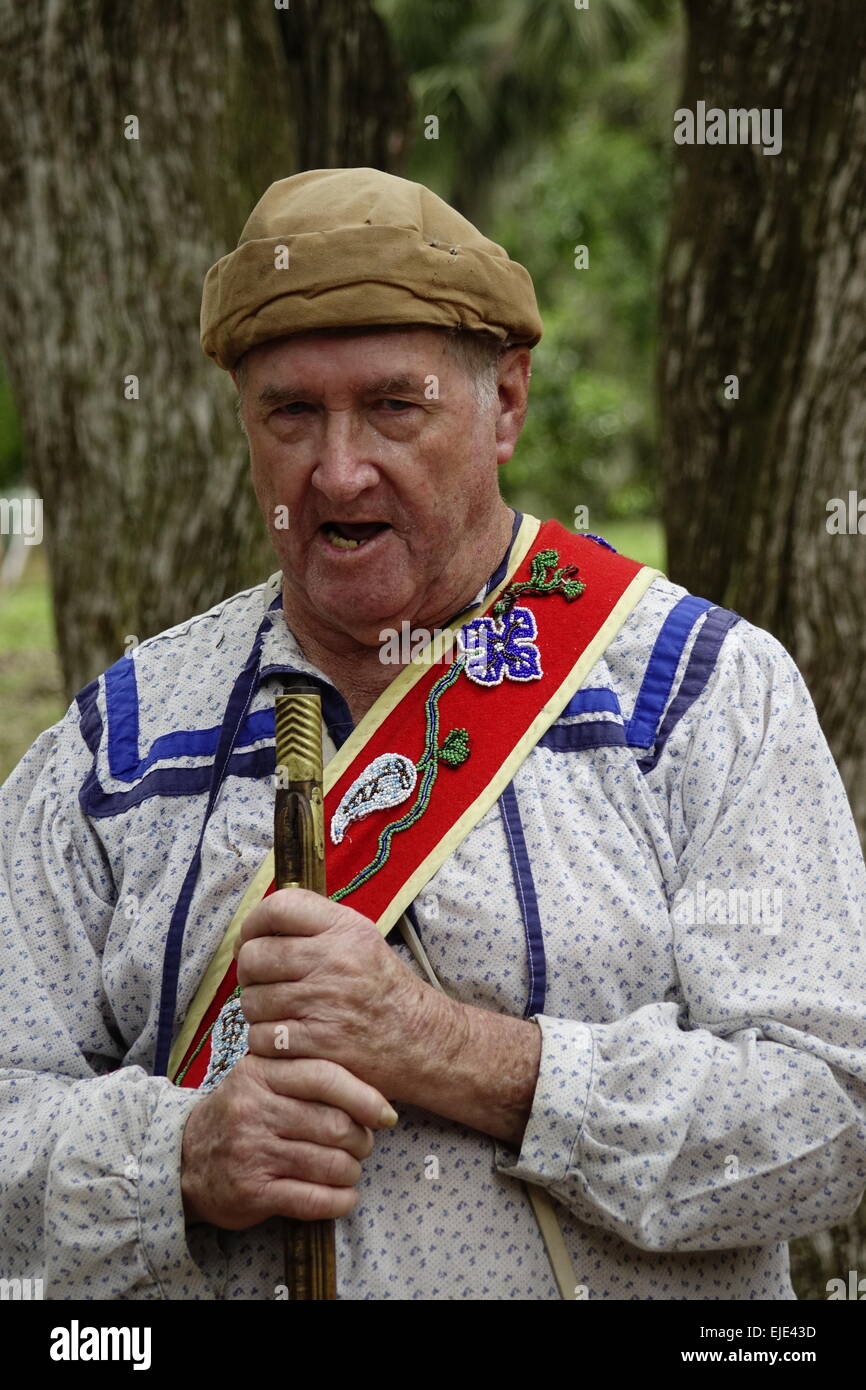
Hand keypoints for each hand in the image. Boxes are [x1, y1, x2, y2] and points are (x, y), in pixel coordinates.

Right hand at [180, 1052, 396, 1228]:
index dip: (365, 1097)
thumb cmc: (240, 1114)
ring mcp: (252, 1151)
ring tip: (350, 1169)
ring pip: (329, 1164)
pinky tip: (346, 1197)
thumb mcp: (260, 1077)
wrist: (185, 1161)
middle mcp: (254, 1109)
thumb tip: (370, 1090)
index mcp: (260, 1071)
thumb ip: (303, 1072)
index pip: (325, 1077)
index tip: (386, 1114)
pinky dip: (340, 1201)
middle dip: (361, 1140)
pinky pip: (313, 1199)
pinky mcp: (252, 1192)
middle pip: (334, 1125)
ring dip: (352, 1171)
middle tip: (363, 1145)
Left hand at [235, 888, 458, 1101]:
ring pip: (252, 1000)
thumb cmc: (383, 991)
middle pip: (255, 955)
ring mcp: (325, 1002)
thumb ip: (316, 928)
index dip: (253, 922)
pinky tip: (286, 1040)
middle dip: (248, 973)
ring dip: (258, 1011)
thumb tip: (258, 928)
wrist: (422, 1042)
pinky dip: (266, 1042)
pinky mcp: (318, 1044)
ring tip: (280, 1013)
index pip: (279, 907)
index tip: (250, 939)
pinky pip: (262, 1037)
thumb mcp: (361, 941)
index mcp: (346, 929)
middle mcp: (335, 960)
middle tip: (262, 983)